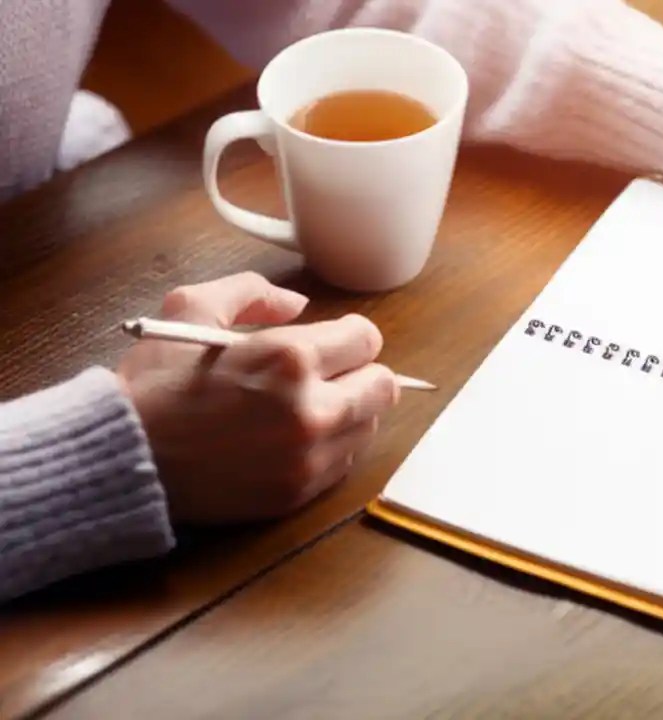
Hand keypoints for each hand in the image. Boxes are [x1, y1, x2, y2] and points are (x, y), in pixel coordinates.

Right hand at [116, 272, 398, 522]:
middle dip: (360, 375)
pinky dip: (329, 449)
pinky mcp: (299, 493)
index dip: (350, 338)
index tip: (331, 344)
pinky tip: (290, 440)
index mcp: (291, 358)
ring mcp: (309, 458)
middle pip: (383, 387)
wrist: (122, 458)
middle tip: (327, 376)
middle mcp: (312, 410)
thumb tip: (297, 303)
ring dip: (348, 414)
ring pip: (368, 427)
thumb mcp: (191, 309)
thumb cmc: (154, 384)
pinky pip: (343, 464)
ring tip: (304, 409)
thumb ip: (252, 294)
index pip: (368, 340)